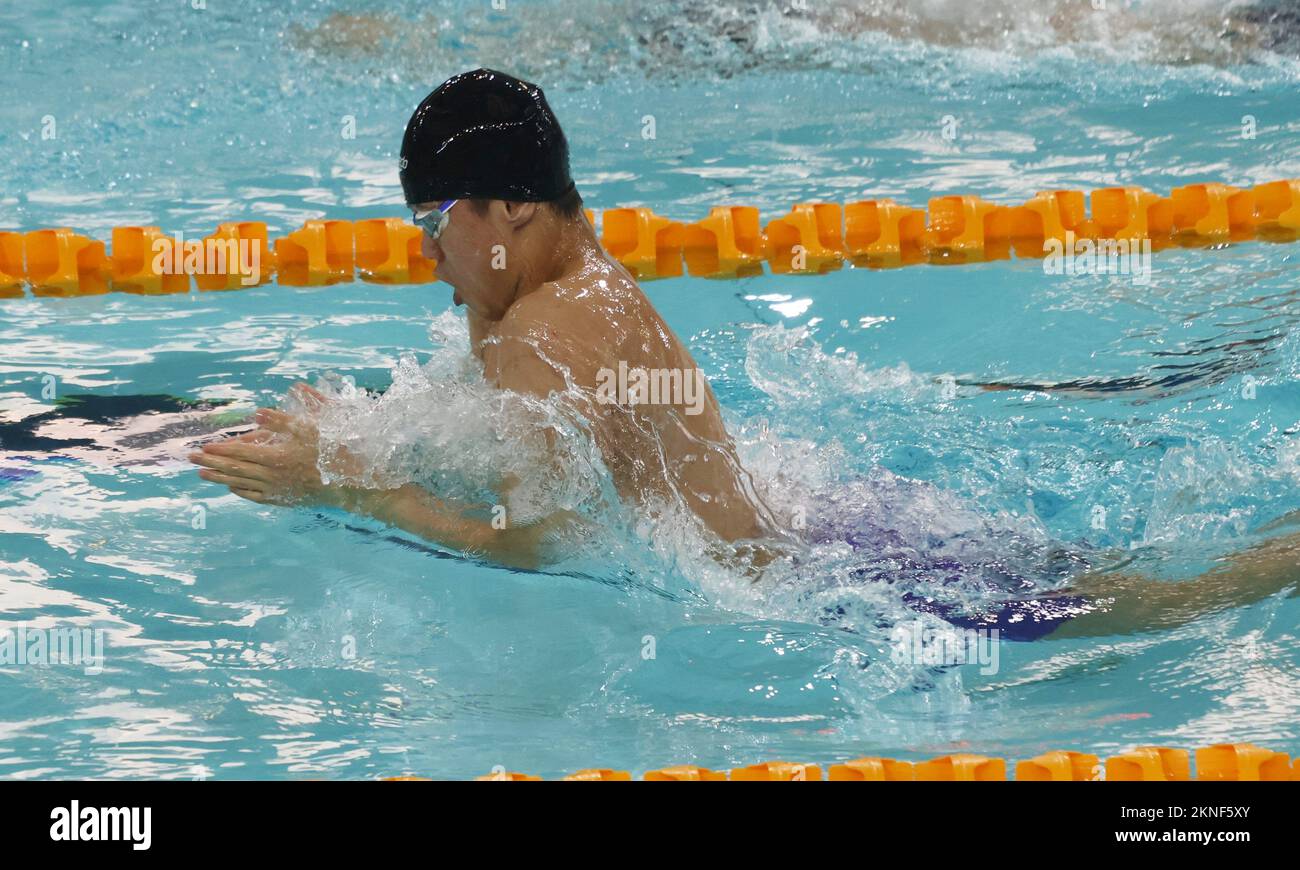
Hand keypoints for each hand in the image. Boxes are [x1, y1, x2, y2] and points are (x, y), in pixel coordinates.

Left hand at [189, 383, 334, 505]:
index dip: (220, 449)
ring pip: (241, 483)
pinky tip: (231, 488)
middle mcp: (271, 476)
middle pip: (235, 468)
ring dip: (220, 478)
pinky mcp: (283, 499)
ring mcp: (276, 490)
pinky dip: (240, 491)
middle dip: (212, 463)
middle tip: (191, 459)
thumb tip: (256, 413)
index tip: (203, 447)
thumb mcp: (310, 429)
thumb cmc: (331, 452)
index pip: (240, 452)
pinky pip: (255, 496)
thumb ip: (281, 421)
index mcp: (276, 457)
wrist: (349, 484)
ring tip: (202, 474)